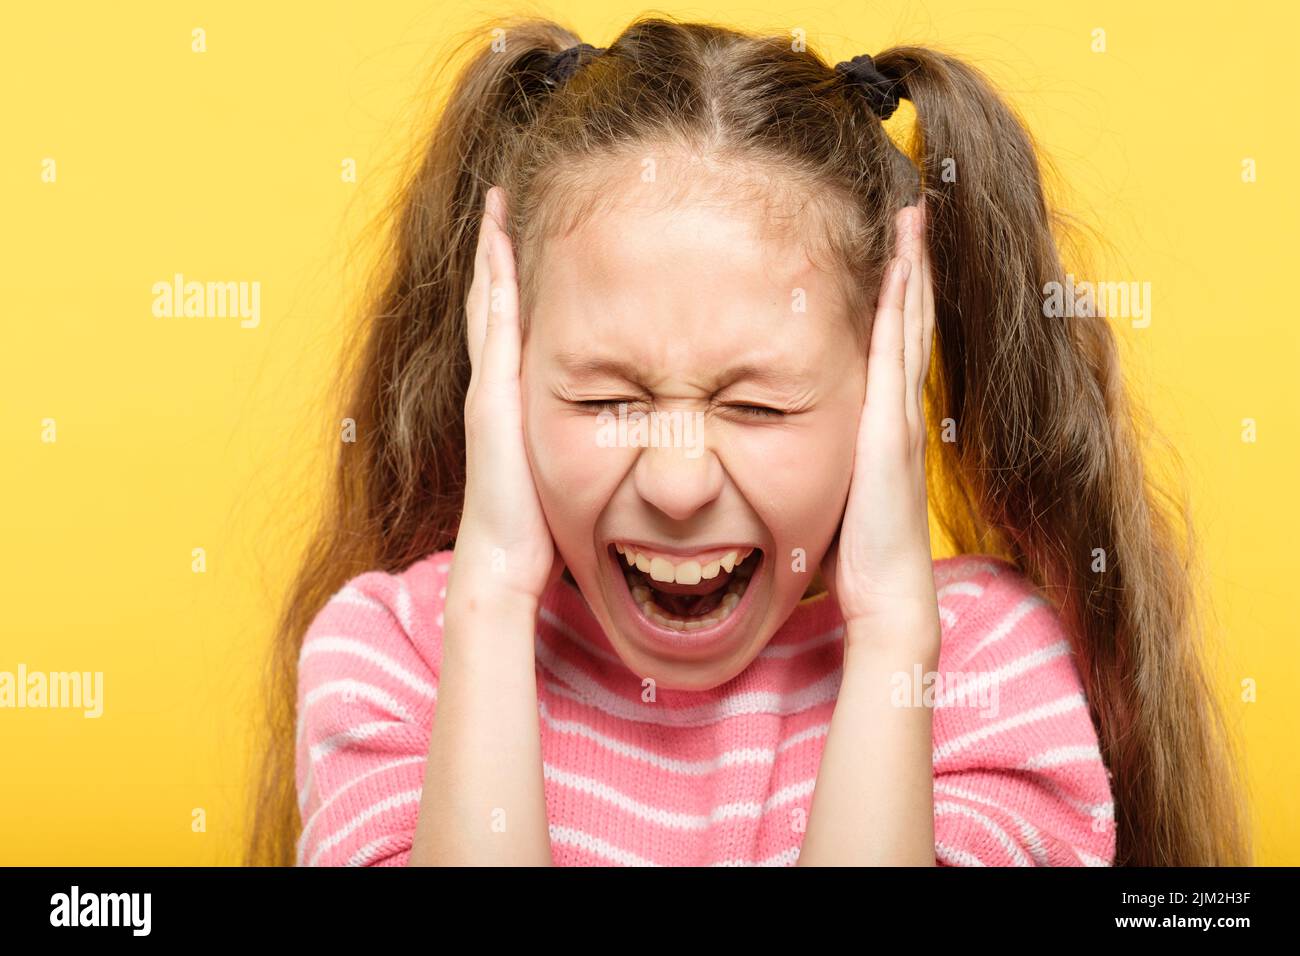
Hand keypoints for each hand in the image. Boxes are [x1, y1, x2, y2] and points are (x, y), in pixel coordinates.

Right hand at [450, 186, 563, 608]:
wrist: (502, 558)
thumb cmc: (535, 522)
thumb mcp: (562, 464)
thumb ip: (580, 434)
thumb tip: (618, 418)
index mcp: (509, 398)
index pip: (507, 324)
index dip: (508, 278)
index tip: (519, 233)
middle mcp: (492, 385)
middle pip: (488, 302)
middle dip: (493, 250)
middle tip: (499, 198)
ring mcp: (488, 389)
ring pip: (485, 305)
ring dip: (489, 254)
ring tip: (496, 207)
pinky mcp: (492, 400)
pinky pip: (493, 330)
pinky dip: (493, 288)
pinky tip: (499, 251)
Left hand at [820, 204, 939, 647]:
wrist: (887, 594)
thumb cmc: (858, 554)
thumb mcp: (838, 491)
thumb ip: (826, 460)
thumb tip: (789, 443)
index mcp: (887, 425)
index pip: (896, 344)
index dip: (900, 295)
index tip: (899, 248)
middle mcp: (900, 411)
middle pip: (910, 321)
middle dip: (914, 264)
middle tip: (916, 209)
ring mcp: (900, 416)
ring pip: (908, 325)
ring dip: (912, 270)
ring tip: (915, 218)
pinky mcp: (890, 427)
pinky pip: (895, 352)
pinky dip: (900, 307)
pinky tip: (901, 267)